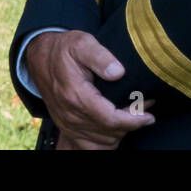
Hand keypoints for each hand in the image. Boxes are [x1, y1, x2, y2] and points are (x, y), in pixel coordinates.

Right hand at [26, 30, 154, 148]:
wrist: (40, 57)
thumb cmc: (64, 49)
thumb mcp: (82, 43)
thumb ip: (100, 56)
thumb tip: (118, 72)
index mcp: (76, 95)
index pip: (110, 119)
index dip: (134, 120)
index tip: (149, 116)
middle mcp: (71, 115)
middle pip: (109, 133)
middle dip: (131, 123)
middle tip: (145, 107)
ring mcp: (68, 124)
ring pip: (102, 143)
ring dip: (120, 133)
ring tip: (133, 116)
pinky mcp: (67, 128)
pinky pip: (90, 147)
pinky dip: (106, 142)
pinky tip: (116, 129)